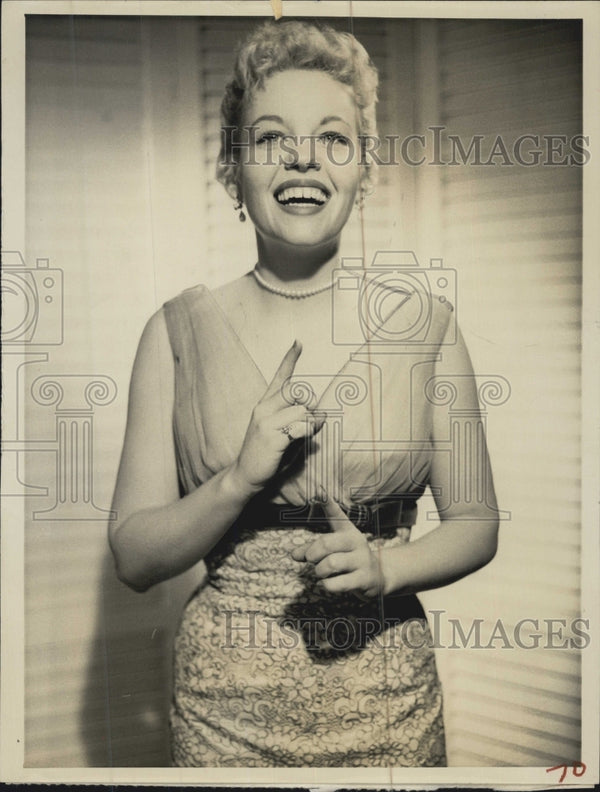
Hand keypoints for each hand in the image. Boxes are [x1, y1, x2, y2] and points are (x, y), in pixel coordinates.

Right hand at [231, 340, 325, 493]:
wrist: (246, 474)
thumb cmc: (268, 454)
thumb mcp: (284, 433)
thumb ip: (300, 420)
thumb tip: (322, 413)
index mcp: (265, 404)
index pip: (280, 377)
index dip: (290, 359)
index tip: (298, 343)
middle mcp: (264, 409)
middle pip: (296, 391)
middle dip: (310, 403)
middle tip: (311, 418)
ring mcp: (267, 422)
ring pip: (302, 410)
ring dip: (312, 422)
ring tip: (305, 434)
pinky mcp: (272, 437)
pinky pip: (301, 427)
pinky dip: (308, 432)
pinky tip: (303, 439)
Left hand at [291, 492, 384, 597]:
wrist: (378, 576)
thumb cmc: (349, 559)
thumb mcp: (334, 550)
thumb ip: (312, 549)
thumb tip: (293, 555)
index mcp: (348, 531)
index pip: (337, 515)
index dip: (328, 503)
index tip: (319, 491)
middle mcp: (357, 542)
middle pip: (326, 543)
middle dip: (312, 554)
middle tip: (311, 560)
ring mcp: (362, 560)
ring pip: (330, 564)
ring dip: (319, 571)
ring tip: (322, 573)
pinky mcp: (364, 579)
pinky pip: (336, 583)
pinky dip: (326, 585)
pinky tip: (329, 583)